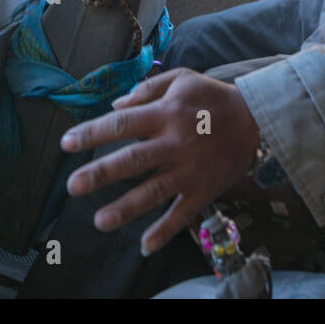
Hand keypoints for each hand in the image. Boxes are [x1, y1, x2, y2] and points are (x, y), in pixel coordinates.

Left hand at [59, 68, 261, 254]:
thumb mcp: (181, 78)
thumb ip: (146, 89)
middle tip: (72, 186)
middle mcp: (174, 143)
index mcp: (165, 113)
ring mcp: (189, 169)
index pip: (122, 123)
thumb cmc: (213, 97)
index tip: (66, 143)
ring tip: (99, 221)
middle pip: (132, 160)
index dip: (93, 132)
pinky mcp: (204, 189)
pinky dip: (165, 231)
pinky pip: (183, 214)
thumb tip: (115, 106)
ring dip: (126, 207)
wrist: (258, 118)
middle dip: (101, 173)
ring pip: (154, 191)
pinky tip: (145, 245)